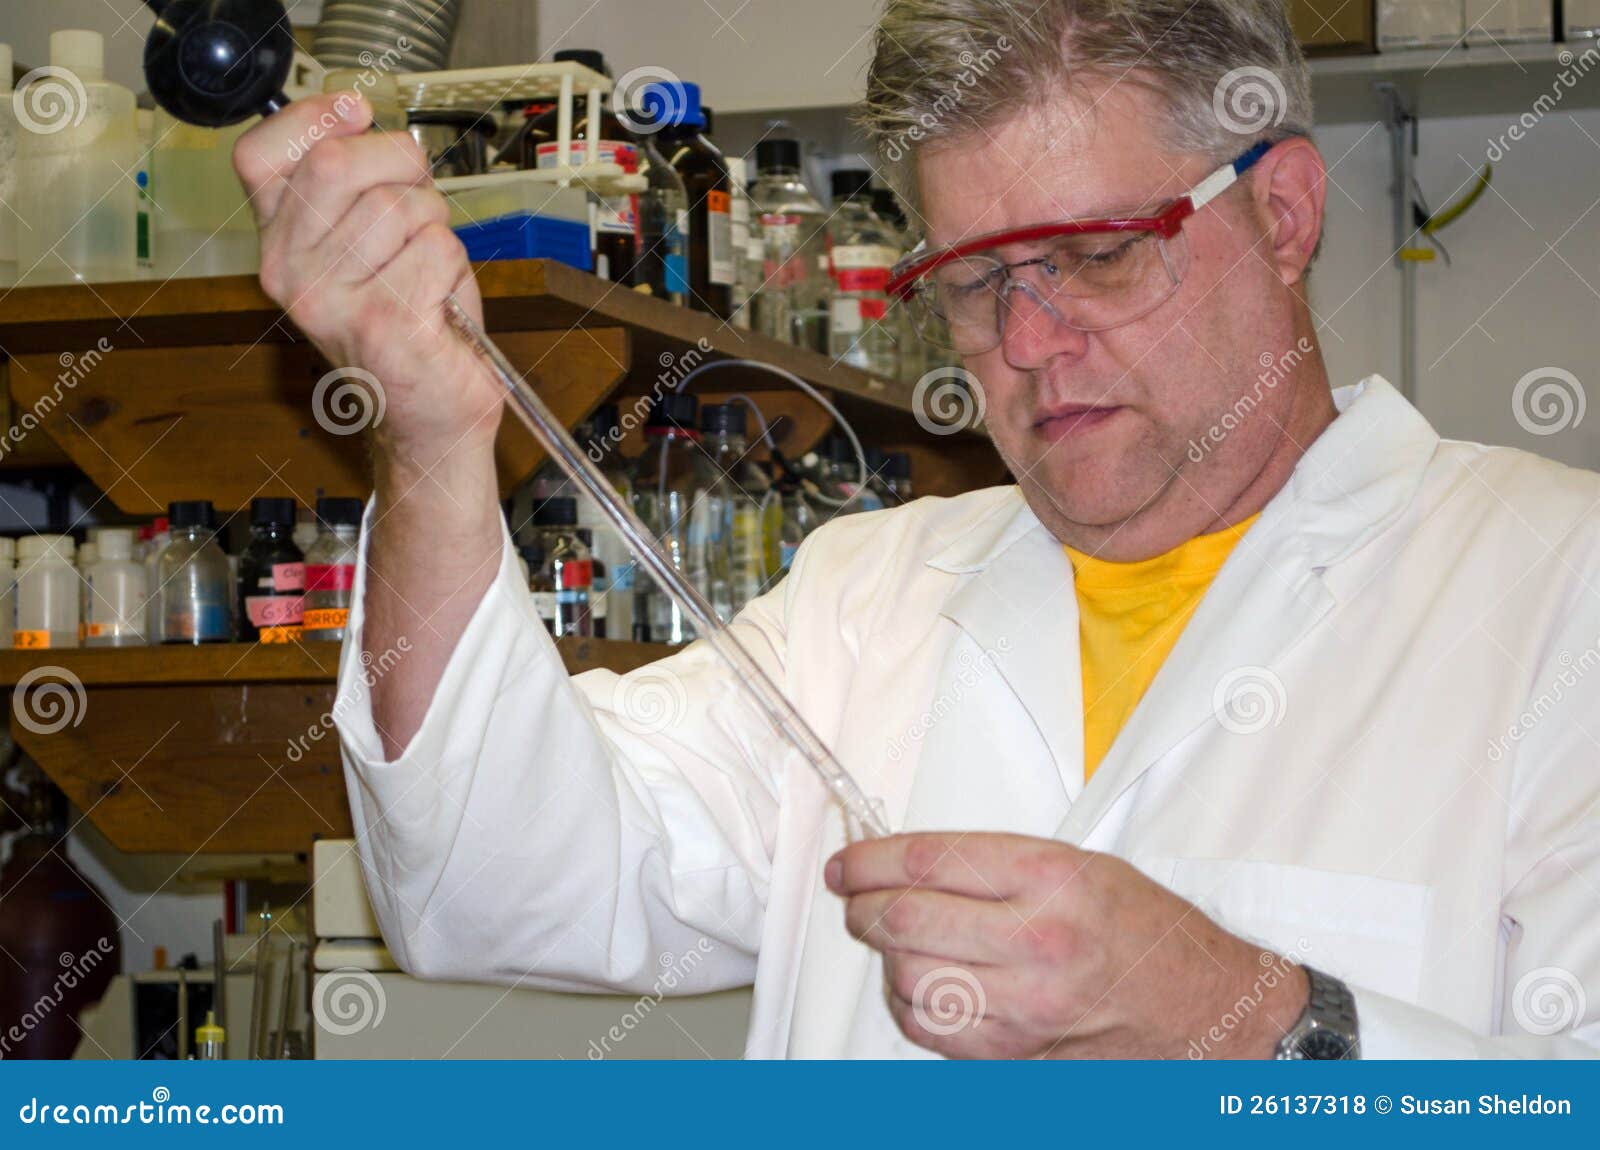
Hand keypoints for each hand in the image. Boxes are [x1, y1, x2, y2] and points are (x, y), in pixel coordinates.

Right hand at [233, 91, 503, 461]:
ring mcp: (334, 300)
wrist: (430, 416)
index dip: (311, 117)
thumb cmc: (409, 324)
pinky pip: (437, 249)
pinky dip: (456, 268)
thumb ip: (354, 187)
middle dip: (398, 162)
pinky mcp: (386, 323)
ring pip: (400, 206)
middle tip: (419, 196)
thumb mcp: (367, 248)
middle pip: (336, 162)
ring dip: (436, 227)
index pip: (260, 156)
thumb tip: (357, 116)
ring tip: (429, 271)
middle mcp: (291, 272)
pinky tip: (440, 302)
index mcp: (280, 245)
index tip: (356, 113)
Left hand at [826, 832, 1308, 1058]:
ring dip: (882, 955)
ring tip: (891, 938)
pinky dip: (907, 1002)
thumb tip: (905, 862)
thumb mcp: (1077, 865)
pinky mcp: (1014, 1052)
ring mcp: (1024, 1004)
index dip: (869, 860)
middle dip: (861, 906)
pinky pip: (929, 1028)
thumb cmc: (1145, 934)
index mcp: (1050, 878)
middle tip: (855, 897)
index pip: (927, 861)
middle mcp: (1036, 940)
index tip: (848, 862)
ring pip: (907, 977)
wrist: (1202, 1009)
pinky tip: (916, 982)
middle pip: (905, 920)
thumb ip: (991, 862)